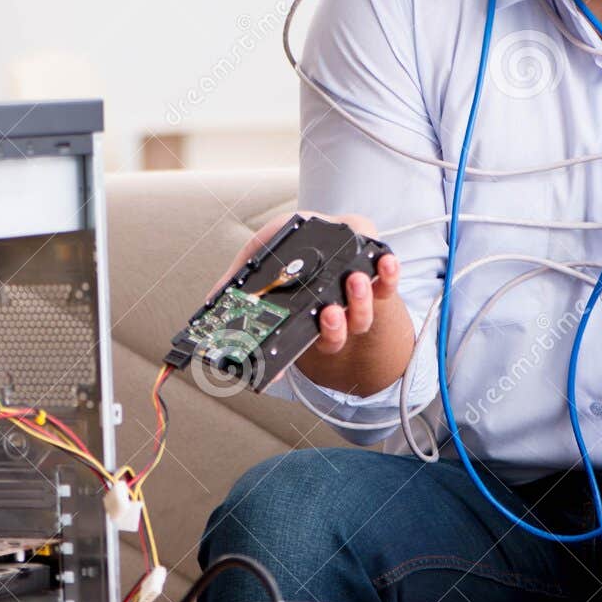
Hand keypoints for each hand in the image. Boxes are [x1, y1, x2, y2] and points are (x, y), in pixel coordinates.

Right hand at [211, 210, 401, 357]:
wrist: (333, 231)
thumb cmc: (295, 246)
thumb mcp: (259, 256)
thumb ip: (238, 279)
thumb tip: (212, 299)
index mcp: (303, 320)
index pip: (293, 350)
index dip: (282, 365)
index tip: (273, 370)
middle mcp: (331, 316)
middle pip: (334, 337)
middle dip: (332, 328)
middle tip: (328, 313)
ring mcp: (356, 301)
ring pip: (361, 316)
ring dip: (359, 301)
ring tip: (354, 281)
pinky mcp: (379, 280)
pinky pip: (388, 285)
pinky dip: (388, 275)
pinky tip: (385, 263)